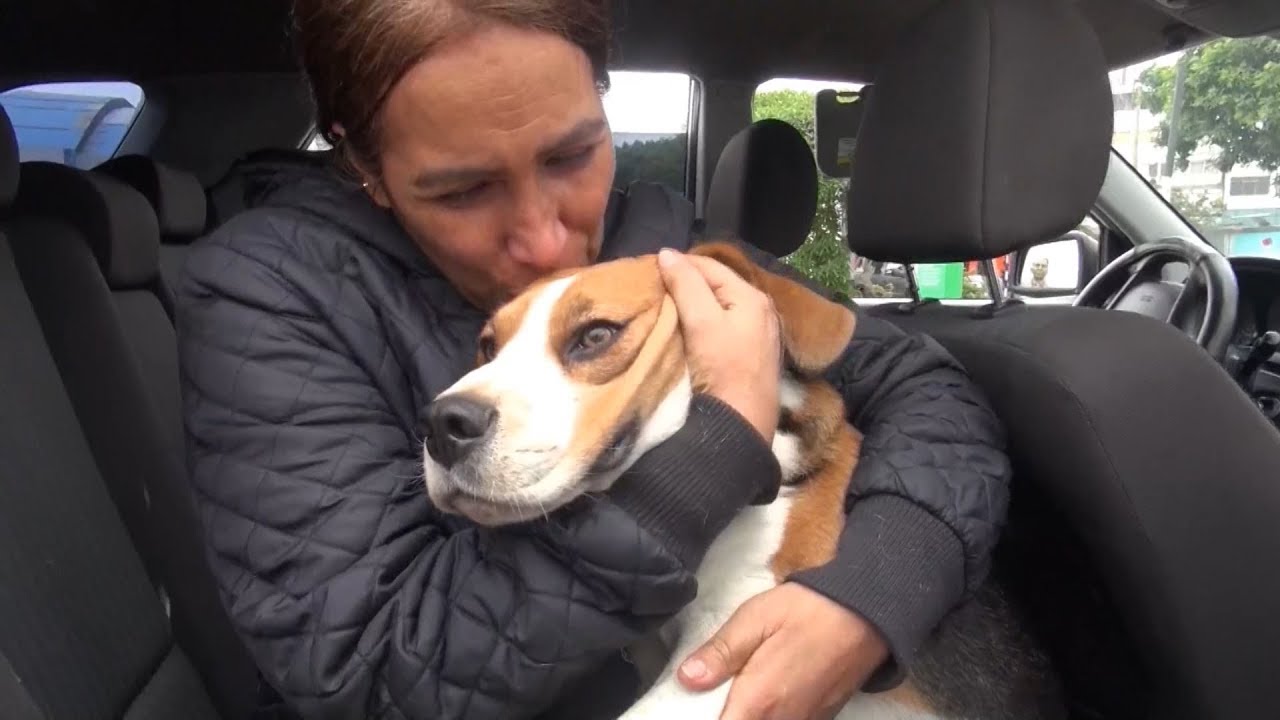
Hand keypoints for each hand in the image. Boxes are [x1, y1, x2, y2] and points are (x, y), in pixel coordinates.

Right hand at [657, 248, 781, 440]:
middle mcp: (761, 310)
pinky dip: (702, 324)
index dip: (678, 265)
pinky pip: (722, 327)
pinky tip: (684, 331)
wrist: (742, 425)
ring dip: (692, 305)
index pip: (709, 267)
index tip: (648, 271)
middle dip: (685, 284)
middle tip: (653, 289)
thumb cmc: (723, 369)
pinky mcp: (750, 356)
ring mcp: (758, 334)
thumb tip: (667, 252)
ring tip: (663, 308)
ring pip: (718, 307)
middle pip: (716, 286)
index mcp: (752, 296)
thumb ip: (686, 284)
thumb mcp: (702, 321)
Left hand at [676, 582, 888, 719]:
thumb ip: (720, 653)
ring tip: (739, 692)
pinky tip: (764, 696)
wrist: (867, 611)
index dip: (702, 716)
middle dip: (727, 714)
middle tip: (715, 693)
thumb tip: (687, 678)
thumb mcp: (755, 619)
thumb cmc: (808, 609)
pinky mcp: (820, 717)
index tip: (696, 703)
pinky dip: (769, 716)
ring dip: (749, 714)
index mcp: (758, 701)